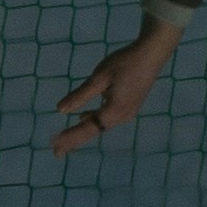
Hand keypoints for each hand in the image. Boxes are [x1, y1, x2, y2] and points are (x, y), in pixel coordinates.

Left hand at [52, 19, 184, 156]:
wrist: (151, 54)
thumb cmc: (124, 62)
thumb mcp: (99, 78)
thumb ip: (80, 95)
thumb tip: (60, 110)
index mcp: (114, 111)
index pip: (87, 128)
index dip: (69, 137)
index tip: (54, 146)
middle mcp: (122, 116)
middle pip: (93, 131)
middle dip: (74, 140)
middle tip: (55, 152)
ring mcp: (127, 112)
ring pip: (100, 125)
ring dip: (82, 131)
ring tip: (65, 140)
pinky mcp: (129, 106)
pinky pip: (107, 118)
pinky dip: (93, 119)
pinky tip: (83, 117)